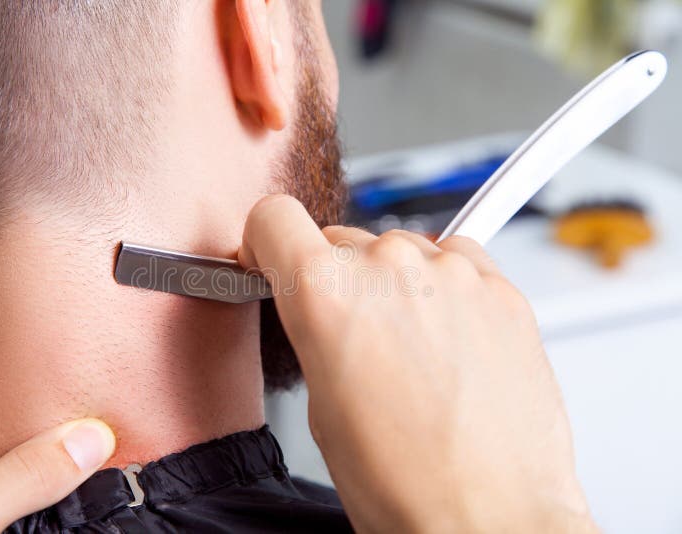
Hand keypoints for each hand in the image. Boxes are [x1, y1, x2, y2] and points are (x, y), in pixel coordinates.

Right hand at [240, 195, 596, 532]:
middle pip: (341, 240)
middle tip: (359, 337)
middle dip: (341, 280)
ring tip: (415, 353)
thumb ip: (315, 331)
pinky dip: (446, 289)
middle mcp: (387, 265)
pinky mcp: (499, 286)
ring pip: (401, 251)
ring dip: (398, 287)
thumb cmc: (407, 483)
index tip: (279, 259)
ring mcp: (451, 271)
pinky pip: (457, 263)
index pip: (274, 218)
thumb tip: (322, 306)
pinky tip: (450, 343)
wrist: (492, 517)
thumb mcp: (321, 406)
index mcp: (325, 292)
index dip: (269, 242)